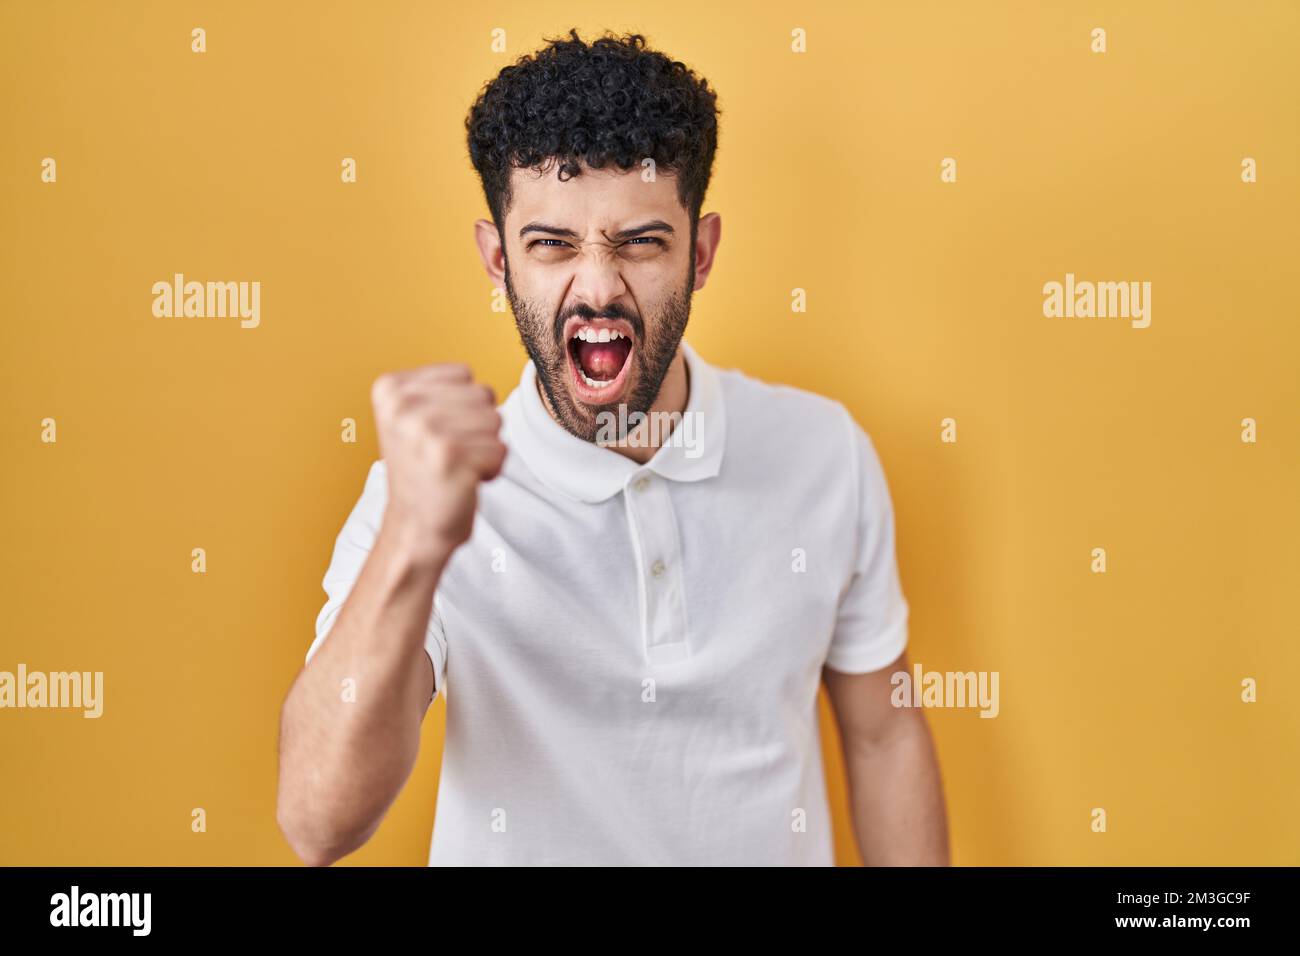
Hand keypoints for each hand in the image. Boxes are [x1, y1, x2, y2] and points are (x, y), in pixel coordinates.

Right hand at [370, 363, 505, 559]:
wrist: (414, 527)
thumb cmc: (425, 470)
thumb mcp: (415, 417)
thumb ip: (441, 388)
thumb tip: (485, 377)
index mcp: (391, 387)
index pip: (465, 375)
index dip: (463, 407)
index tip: (435, 434)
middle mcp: (404, 405)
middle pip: (484, 396)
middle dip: (477, 428)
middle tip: (446, 455)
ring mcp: (426, 431)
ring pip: (495, 422)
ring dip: (485, 449)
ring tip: (454, 467)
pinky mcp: (450, 458)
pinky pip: (501, 450)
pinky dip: (491, 470)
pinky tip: (462, 481)